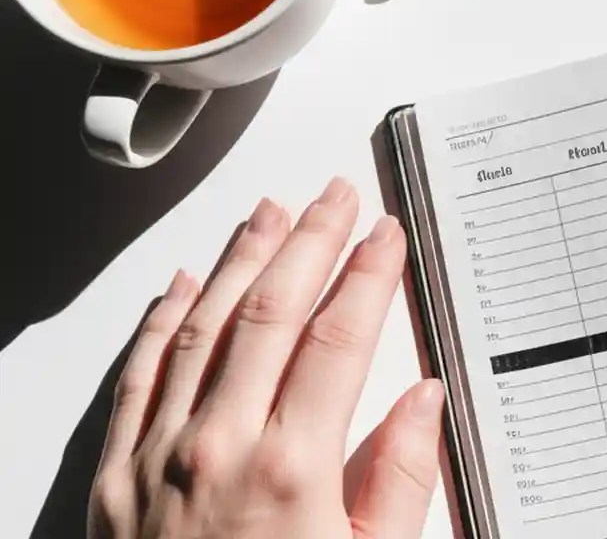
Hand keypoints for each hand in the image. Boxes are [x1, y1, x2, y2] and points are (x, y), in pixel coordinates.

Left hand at [88, 178, 444, 538]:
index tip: (386, 235)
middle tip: (337, 198)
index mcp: (292, 470)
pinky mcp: (113, 478)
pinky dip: (162, 318)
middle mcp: (216, 449)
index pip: (338, 338)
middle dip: (311, 242)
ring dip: (240, 260)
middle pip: (269, 312)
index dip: (367, 275)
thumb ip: (399, 481)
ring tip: (271, 215)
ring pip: (200, 326)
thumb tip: (420, 401)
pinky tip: (183, 283)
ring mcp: (155, 459)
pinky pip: (138, 373)